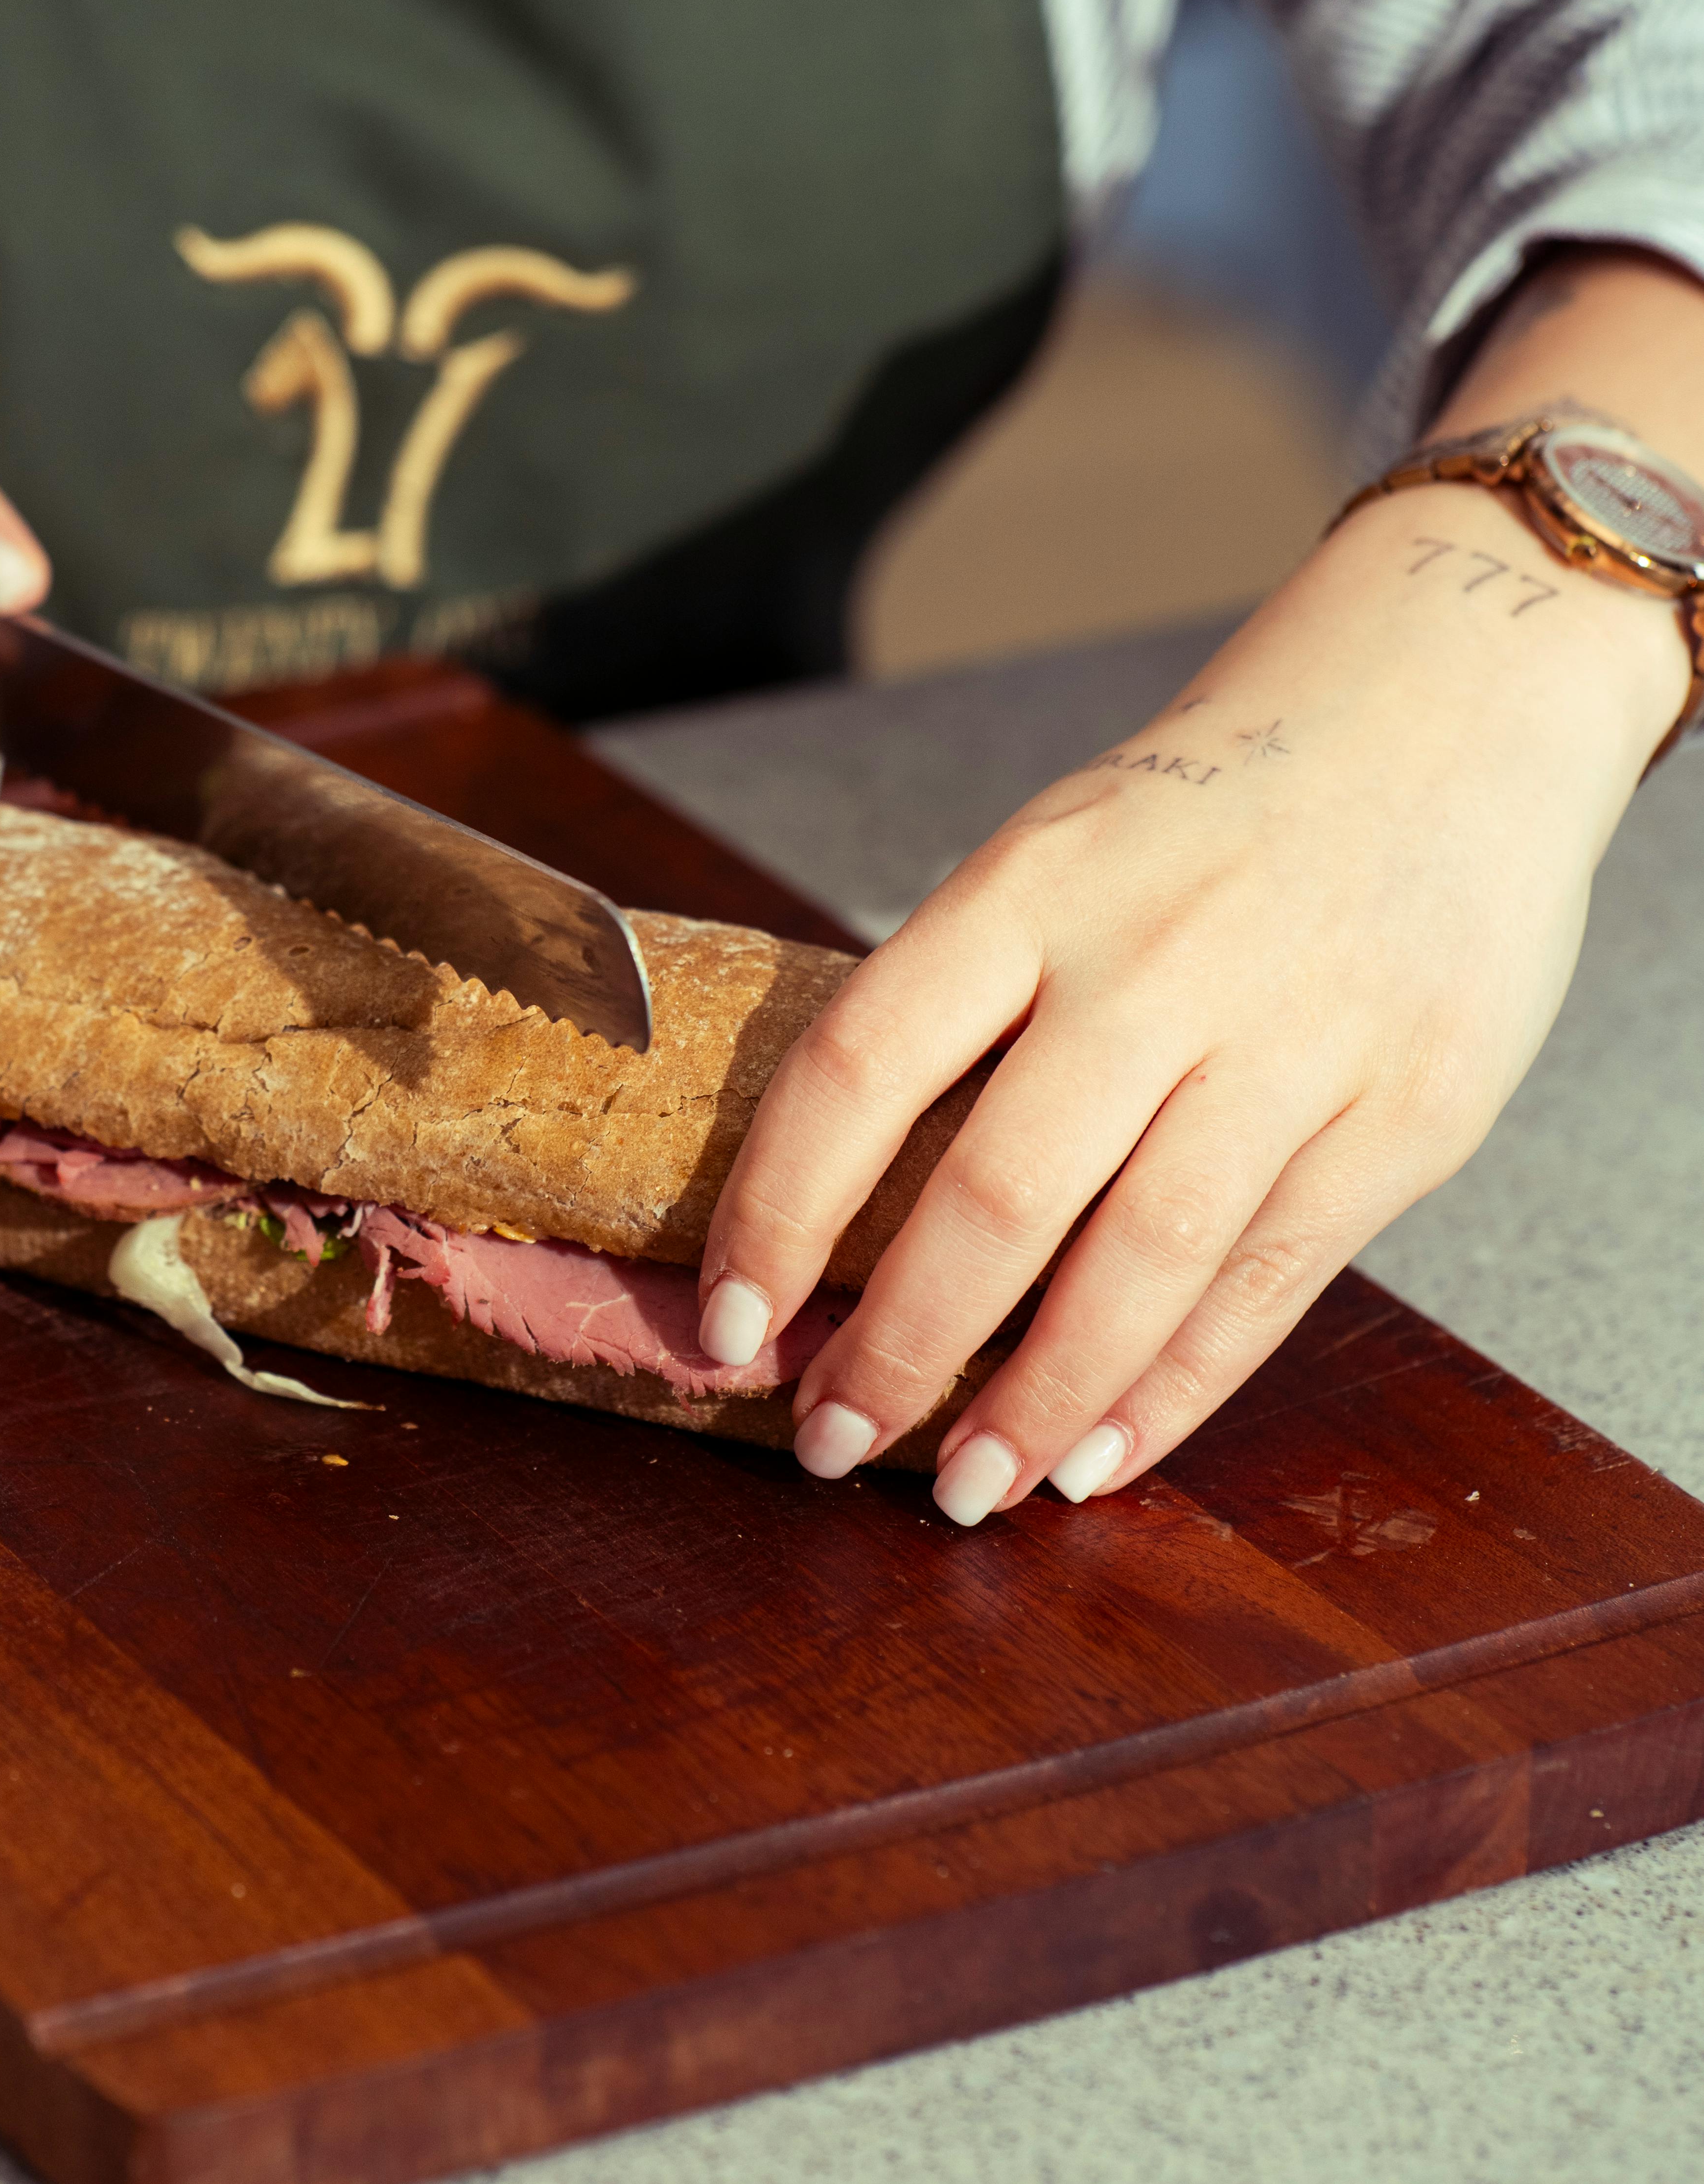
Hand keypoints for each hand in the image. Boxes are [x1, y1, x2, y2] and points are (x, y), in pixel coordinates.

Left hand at [695, 474, 1685, 1522]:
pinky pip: (1268, 1283)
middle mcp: (1161, 958)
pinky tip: (1099, 1457)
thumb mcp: (1066, 850)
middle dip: (900, 1349)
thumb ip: (976, 1000)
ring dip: (1037, 1403)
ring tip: (970, 1489)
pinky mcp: (1409, 1108)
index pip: (860, 1065)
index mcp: (1038, 881)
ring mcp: (1297, 1037)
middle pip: (997, 1194)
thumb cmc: (1220, 806)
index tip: (724, 1321)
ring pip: (1140, 1265)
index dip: (777, 1211)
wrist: (1459, 694)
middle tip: (834, 1443)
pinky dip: (1174, 1390)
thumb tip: (845, 1199)